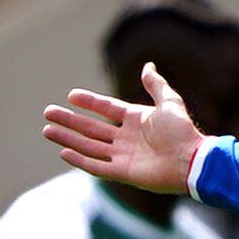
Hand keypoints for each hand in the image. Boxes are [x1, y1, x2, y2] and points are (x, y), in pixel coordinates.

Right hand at [41, 62, 203, 196]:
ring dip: (68, 138)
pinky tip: (64, 152)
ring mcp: (122, 156)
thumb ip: (156, 85)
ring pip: (88, 146)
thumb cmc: (182, 131)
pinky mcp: (122, 173)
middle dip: (69, 121)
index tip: (71, 96)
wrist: (191, 159)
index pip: (105, 109)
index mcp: (135, 120)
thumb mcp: (169, 101)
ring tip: (47, 130)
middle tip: (48, 112)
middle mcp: (126, 138)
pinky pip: (96, 166)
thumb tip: (148, 66)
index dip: (89, 102)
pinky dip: (80, 160)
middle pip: (90, 128)